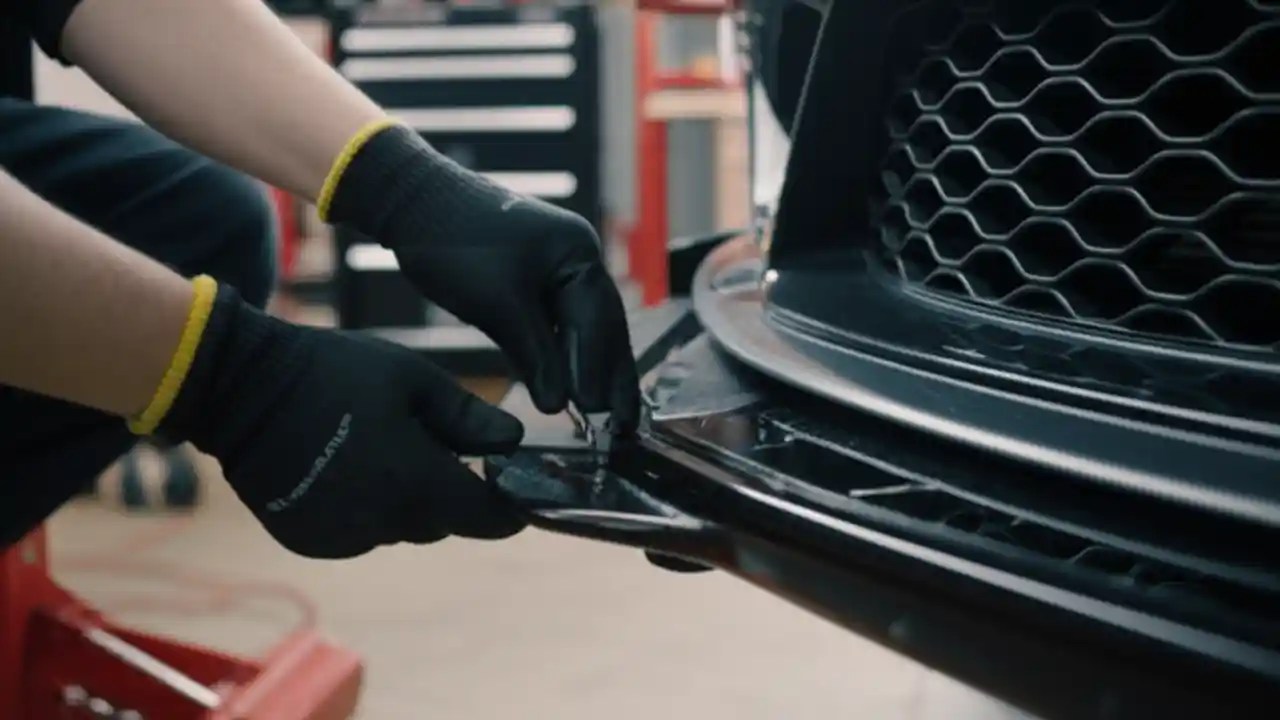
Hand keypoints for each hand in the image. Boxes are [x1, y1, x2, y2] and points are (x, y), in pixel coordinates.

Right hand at [156, 281, 526, 557]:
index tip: (516, 494)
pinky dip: (365, 510)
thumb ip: (467, 415)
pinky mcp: (311, 541)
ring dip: (404, 501)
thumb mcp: (412, 378)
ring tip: (377, 449)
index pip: (488, 519)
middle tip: (432, 446)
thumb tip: (513, 441)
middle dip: (449, 492)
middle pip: (442, 522)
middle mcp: (382, 522)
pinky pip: (360, 533)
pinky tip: (344, 469)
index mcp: (415, 481)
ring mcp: (343, 537)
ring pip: (400, 529)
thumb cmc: (334, 373)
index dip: (509, 510)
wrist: (242, 389)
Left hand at [328, 124, 639, 431]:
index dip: (598, 368)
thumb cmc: (458, 243)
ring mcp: (555, 273)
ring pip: (579, 332)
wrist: (414, 204)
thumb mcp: (499, 302)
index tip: (599, 411)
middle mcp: (576, 261)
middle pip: (601, 327)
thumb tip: (559, 404)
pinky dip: (560, 360)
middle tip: (623, 423)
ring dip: (589, 372)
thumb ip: (535, 353)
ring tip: (605, 416)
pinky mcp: (529, 286)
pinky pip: (554, 329)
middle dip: (611, 376)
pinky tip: (568, 391)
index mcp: (578, 253)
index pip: (597, 320)